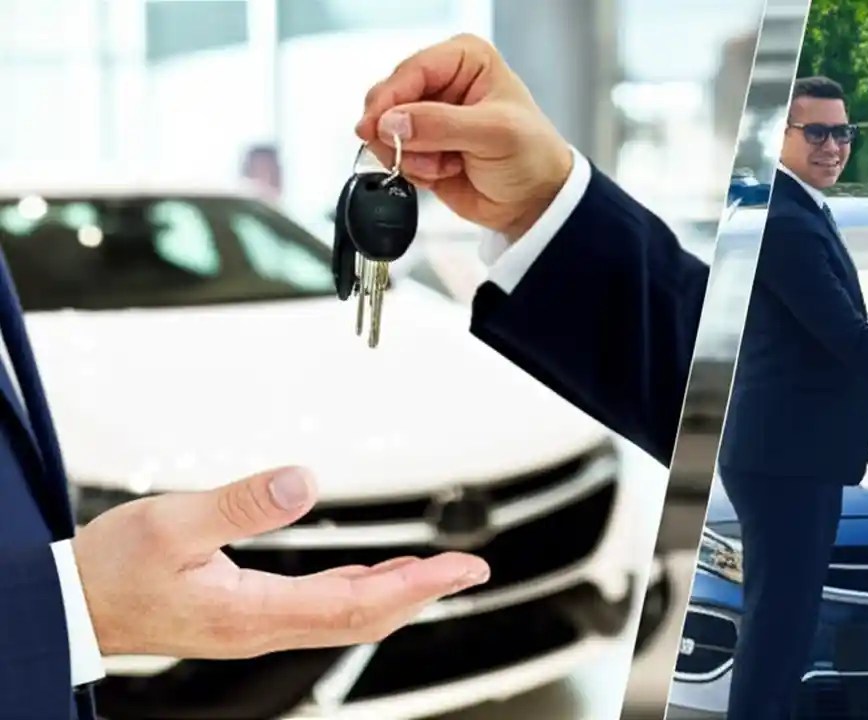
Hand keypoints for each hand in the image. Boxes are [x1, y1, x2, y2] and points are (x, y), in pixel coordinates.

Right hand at [73, 466, 489, 658]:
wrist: (69, 607)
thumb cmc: (112, 571)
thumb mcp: (171, 523)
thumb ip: (240, 502)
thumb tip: (303, 481)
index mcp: (253, 611)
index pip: (358, 602)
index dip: (418, 586)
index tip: (460, 569)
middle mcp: (263, 627)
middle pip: (363, 616)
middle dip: (423, 592)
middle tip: (468, 570)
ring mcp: (257, 626)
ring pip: (345, 616)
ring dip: (397, 594)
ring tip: (436, 573)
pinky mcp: (247, 617)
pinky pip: (322, 609)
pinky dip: (361, 591)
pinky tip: (373, 578)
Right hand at [355, 33, 573, 238]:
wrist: (536, 201)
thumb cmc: (533, 156)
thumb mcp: (494, 133)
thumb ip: (441, 125)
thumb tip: (393, 123)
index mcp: (465, 60)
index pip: (413, 70)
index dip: (390, 98)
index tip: (377, 125)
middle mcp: (444, 83)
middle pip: (390, 98)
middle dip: (398, 131)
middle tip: (416, 152)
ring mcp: (430, 117)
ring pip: (386, 130)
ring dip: (409, 154)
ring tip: (445, 164)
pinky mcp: (422, 147)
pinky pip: (393, 155)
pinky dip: (413, 169)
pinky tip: (445, 171)